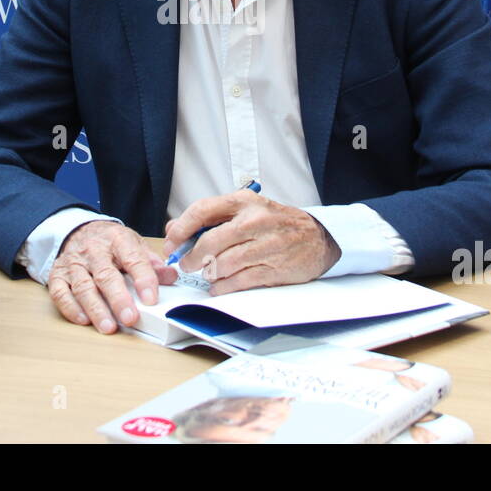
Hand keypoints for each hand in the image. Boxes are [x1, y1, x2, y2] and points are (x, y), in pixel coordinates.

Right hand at [47, 221, 176, 333]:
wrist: (79, 230)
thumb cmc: (110, 243)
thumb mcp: (134, 244)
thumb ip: (152, 262)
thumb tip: (171, 277)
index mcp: (118, 239)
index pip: (133, 259)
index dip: (143, 279)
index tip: (151, 299)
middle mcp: (94, 250)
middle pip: (106, 275)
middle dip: (118, 299)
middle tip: (130, 318)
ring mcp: (74, 263)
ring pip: (83, 287)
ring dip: (96, 309)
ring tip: (109, 327)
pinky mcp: (57, 275)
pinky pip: (61, 293)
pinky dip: (71, 308)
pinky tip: (84, 320)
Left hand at [163, 190, 340, 295]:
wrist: (319, 238)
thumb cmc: (278, 223)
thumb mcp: (247, 210)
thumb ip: (212, 217)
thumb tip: (174, 230)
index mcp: (245, 202)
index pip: (202, 210)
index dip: (181, 228)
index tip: (172, 242)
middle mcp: (255, 221)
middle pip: (210, 242)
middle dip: (191, 257)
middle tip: (186, 264)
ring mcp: (266, 246)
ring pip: (222, 264)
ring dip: (207, 274)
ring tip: (207, 274)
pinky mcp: (273, 270)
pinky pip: (238, 282)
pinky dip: (222, 287)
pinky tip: (218, 286)